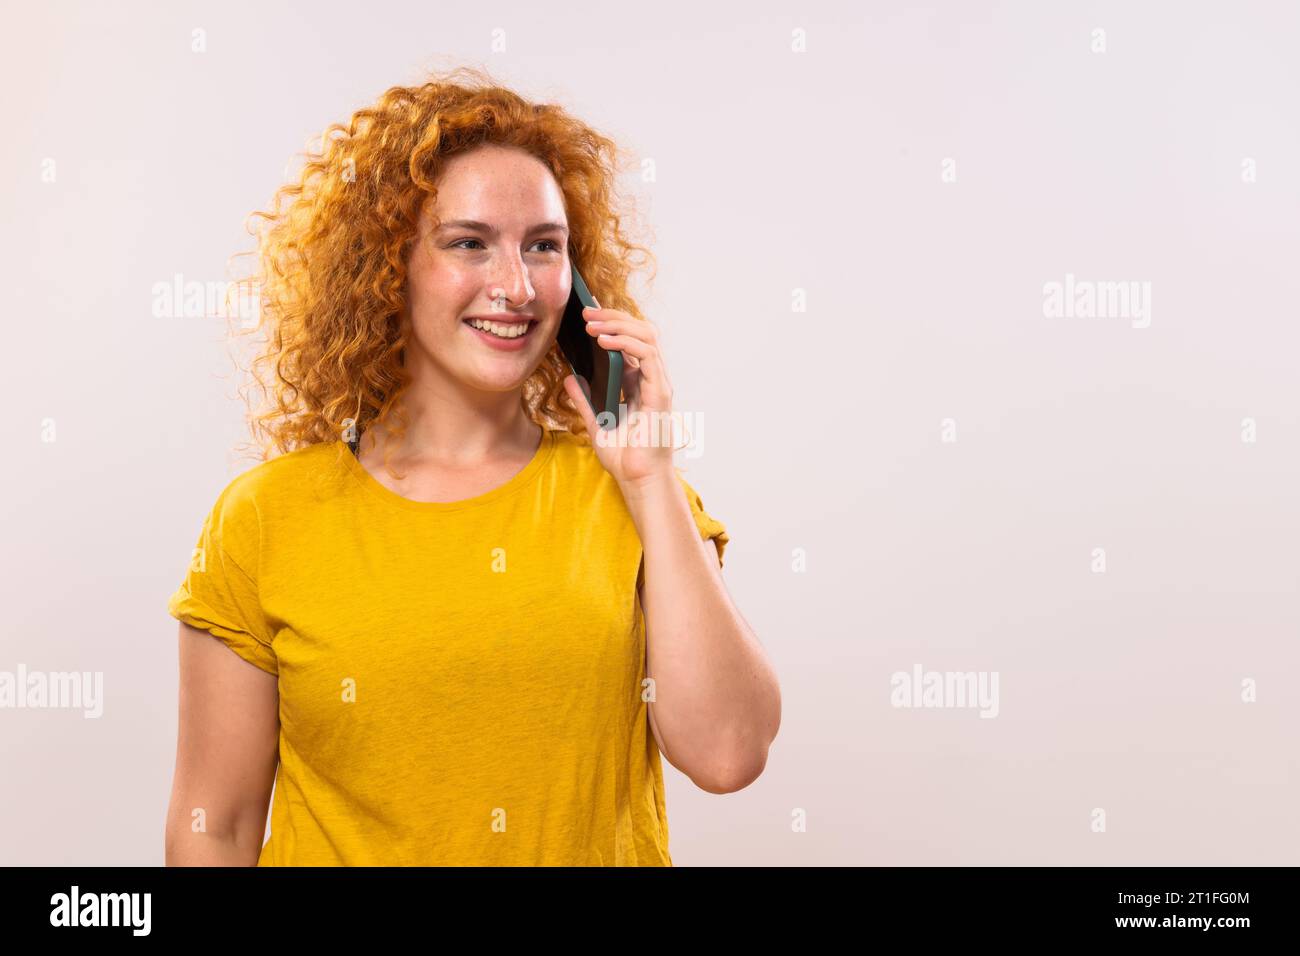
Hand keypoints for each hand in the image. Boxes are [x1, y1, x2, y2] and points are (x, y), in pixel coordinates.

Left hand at [562, 301, 678, 487]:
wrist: (638, 481)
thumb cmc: (624, 457)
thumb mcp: (595, 422)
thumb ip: (584, 399)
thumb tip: (570, 377)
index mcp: (639, 383)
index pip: (630, 341)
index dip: (611, 323)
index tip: (585, 315)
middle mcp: (652, 379)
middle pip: (640, 331)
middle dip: (613, 317)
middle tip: (586, 312)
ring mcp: (658, 384)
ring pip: (646, 337)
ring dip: (618, 324)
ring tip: (592, 324)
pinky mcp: (660, 393)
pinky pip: (648, 357)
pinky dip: (626, 343)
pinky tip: (604, 341)